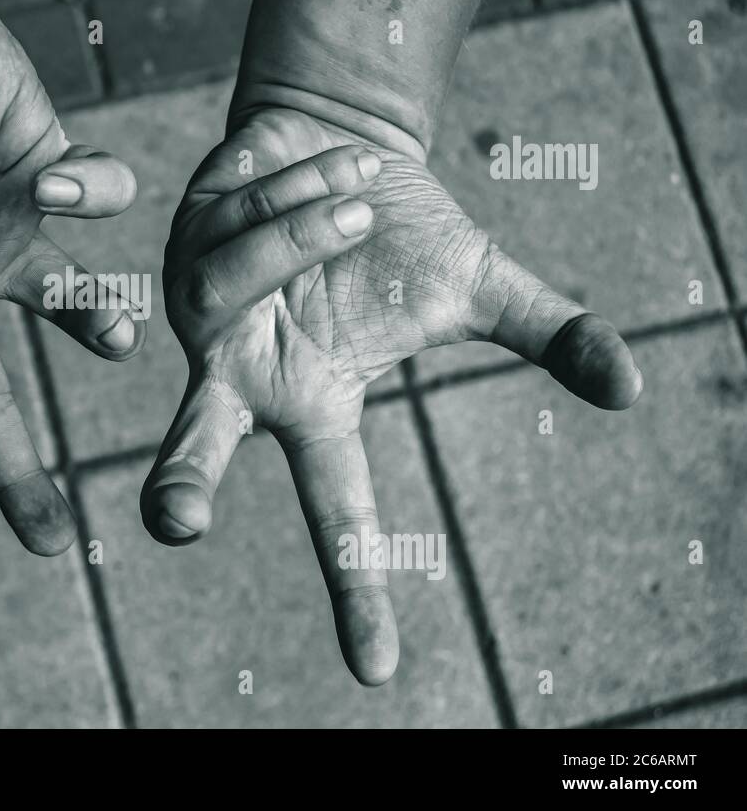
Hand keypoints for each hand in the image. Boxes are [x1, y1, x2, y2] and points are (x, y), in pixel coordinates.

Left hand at [143, 105, 641, 683]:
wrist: (343, 145)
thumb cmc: (406, 232)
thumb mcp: (478, 284)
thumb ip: (546, 335)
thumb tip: (632, 386)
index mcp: (316, 401)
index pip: (339, 505)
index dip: (357, 583)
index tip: (375, 665)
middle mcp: (248, 373)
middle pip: (202, 441)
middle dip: (186, 480)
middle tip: (177, 524)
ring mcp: (203, 316)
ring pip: (240, 283)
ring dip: (313, 232)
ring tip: (358, 198)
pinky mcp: (181, 251)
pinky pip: (234, 224)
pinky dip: (296, 190)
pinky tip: (320, 175)